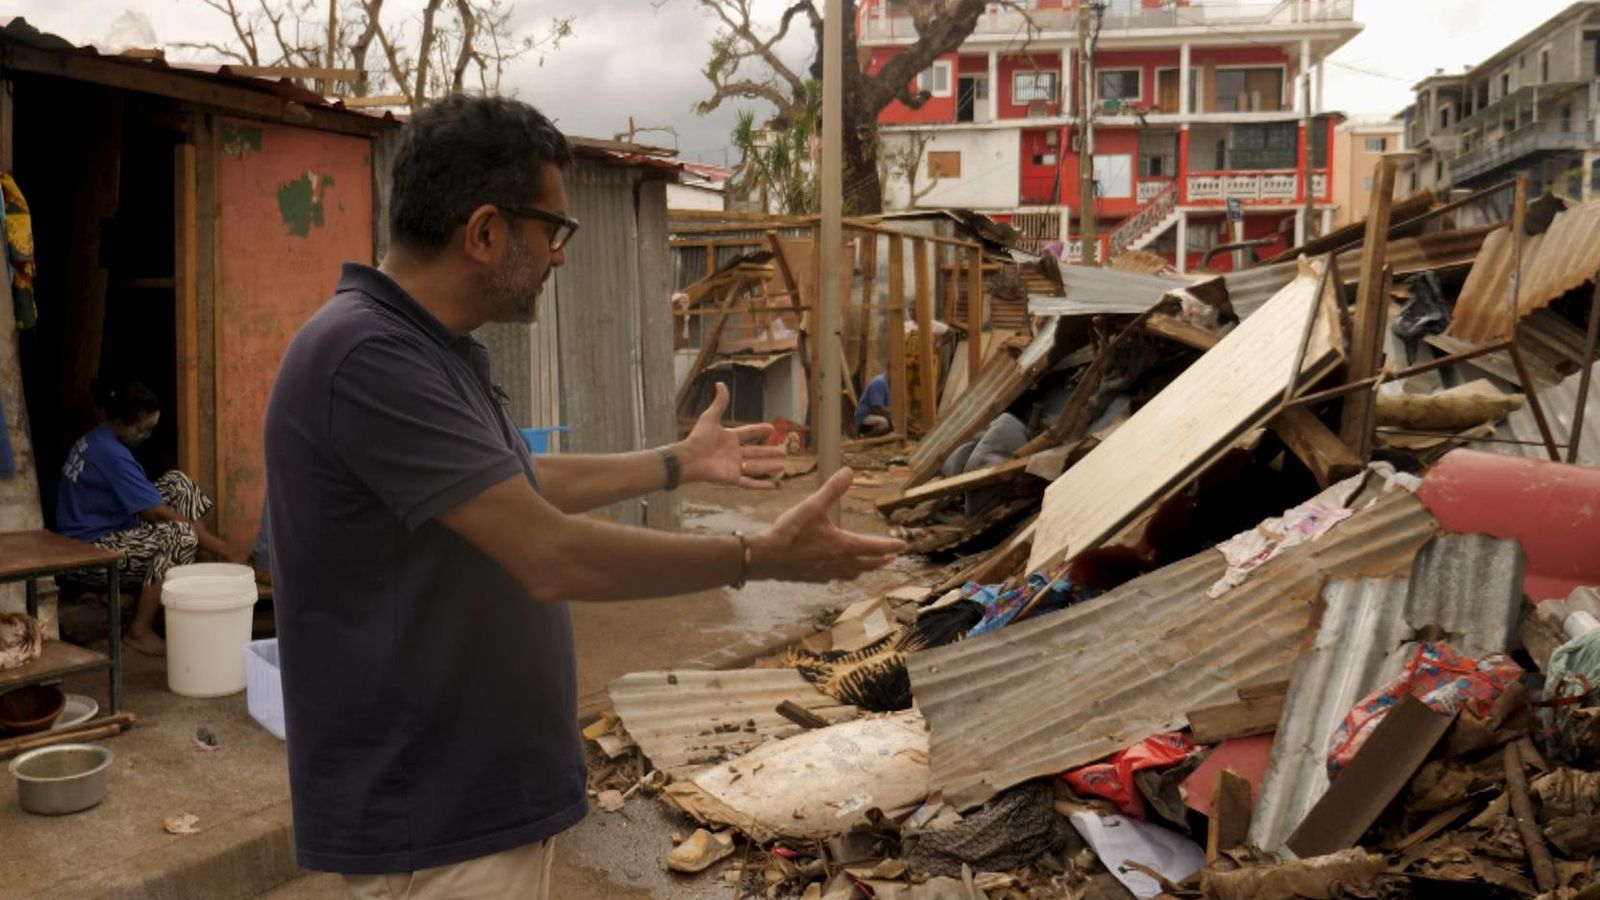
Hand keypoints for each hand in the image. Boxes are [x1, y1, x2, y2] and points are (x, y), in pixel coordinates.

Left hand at [677, 382, 787, 489]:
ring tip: (783, 467)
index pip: (748, 432)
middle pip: (756, 452)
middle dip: (769, 452)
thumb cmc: (697, 438)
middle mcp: (734, 452)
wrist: (688, 458)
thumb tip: (720, 384)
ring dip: (769, 467)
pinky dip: (761, 484)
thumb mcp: (710, 418)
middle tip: (784, 450)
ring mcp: (733, 466)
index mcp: (730, 438)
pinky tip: (773, 485)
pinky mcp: (732, 478)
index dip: (759, 430)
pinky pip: (749, 482)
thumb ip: (719, 403)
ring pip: (756, 467)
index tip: (771, 428)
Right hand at [748, 468, 906, 582]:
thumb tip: (849, 471)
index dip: (891, 545)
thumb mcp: (812, 505)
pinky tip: (837, 571)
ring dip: (865, 568)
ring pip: (853, 573)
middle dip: (882, 560)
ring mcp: (827, 573)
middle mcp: (839, 562)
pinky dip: (843, 573)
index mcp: (843, 545)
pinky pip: (835, 577)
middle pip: (868, 564)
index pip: (874, 546)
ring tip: (869, 565)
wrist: (767, 558)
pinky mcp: (814, 578)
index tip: (903, 544)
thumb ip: (832, 489)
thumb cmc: (790, 532)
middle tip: (891, 557)